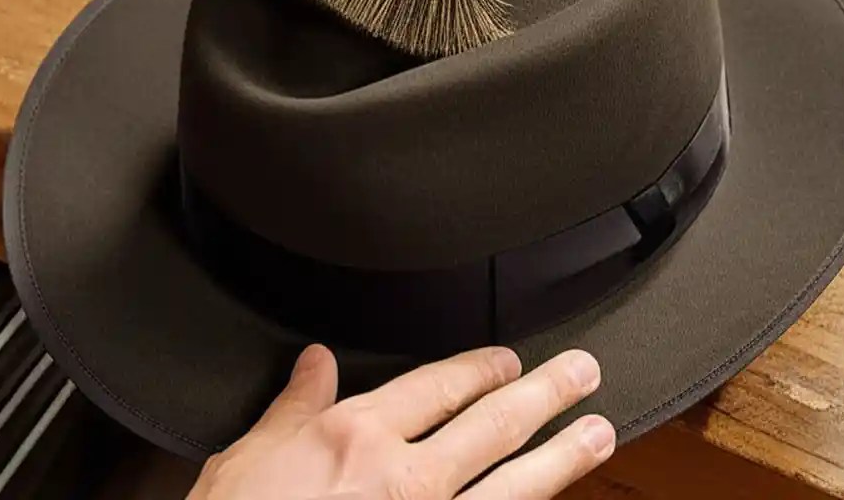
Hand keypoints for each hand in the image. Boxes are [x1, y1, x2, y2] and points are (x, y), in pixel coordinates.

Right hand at [188, 345, 614, 499]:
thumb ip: (291, 409)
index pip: (436, 386)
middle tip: (583, 373)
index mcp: (354, 437)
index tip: (507, 360)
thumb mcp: (244, 462)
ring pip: (515, 484)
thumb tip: (315, 362)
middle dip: (545, 393)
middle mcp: (404, 476)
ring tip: (599, 431)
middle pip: (494, 422)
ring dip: (563, 455)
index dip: (480, 369)